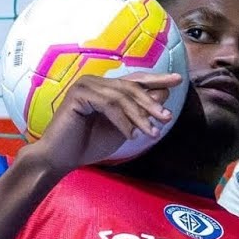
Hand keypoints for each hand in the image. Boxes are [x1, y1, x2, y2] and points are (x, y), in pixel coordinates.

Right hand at [29, 72, 181, 172]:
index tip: (178, 80)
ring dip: (140, 116)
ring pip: (122, 96)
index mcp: (105, 87)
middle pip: (131, 87)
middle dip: (152, 103)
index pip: (134, 80)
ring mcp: (85, 85)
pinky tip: (131, 136)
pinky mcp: (78, 94)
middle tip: (167, 117)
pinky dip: (122, 121)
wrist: (61, 158)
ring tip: (152, 133)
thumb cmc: (88, 144)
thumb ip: (139, 113)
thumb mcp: (123, 128)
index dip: (156, 79)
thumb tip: (163, 96)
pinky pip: (108, 104)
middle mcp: (95, 81)